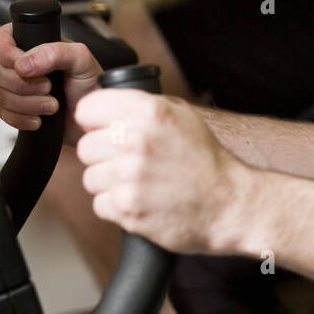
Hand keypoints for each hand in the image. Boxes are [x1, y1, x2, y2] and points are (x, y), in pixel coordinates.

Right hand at [0, 24, 103, 144]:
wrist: (95, 119)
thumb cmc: (92, 86)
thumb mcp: (82, 60)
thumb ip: (56, 52)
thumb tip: (24, 62)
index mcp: (35, 44)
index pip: (1, 39)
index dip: (6, 54)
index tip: (23, 67)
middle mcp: (23, 63)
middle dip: (24, 85)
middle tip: (49, 88)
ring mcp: (18, 87)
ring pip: (0, 94)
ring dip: (27, 104)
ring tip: (52, 105)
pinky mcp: (17, 110)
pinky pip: (3, 114)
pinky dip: (21, 119)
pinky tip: (40, 119)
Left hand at [74, 89, 251, 254]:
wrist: (228, 202)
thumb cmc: (205, 158)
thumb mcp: (182, 115)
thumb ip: (143, 105)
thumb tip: (107, 105)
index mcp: (149, 112)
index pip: (86, 109)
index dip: (94, 121)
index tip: (104, 130)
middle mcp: (136, 140)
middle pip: (85, 147)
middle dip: (102, 155)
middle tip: (128, 161)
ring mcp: (130, 176)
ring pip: (90, 177)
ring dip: (109, 182)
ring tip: (138, 182)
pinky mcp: (127, 208)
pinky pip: (100, 204)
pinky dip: (116, 205)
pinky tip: (140, 200)